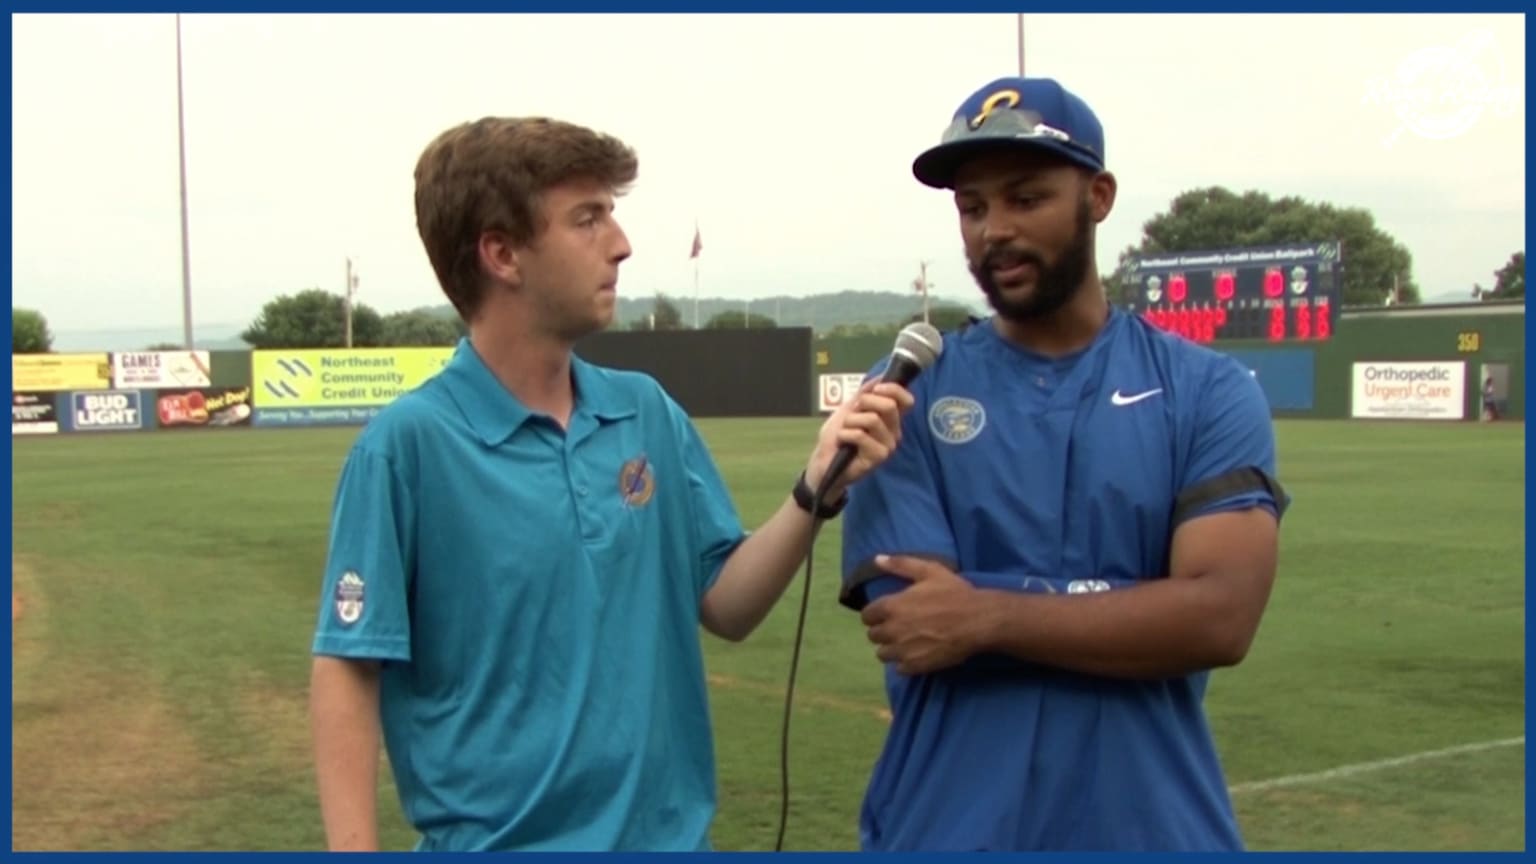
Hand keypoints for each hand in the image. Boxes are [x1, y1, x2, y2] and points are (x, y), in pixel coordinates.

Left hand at [803, 380, 914, 501]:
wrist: (823, 462)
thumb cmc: (837, 437)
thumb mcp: (848, 409)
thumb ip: (864, 393)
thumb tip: (880, 377)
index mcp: (890, 419)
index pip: (906, 400)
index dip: (893, 389)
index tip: (876, 389)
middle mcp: (893, 432)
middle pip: (889, 405)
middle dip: (864, 403)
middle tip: (851, 415)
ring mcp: (888, 445)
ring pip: (872, 419)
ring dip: (850, 421)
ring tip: (844, 432)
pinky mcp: (878, 457)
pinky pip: (861, 434)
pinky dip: (845, 434)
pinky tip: (843, 442)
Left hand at [860, 555, 983, 675]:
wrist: (978, 621)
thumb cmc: (954, 594)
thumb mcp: (929, 571)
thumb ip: (900, 564)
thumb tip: (877, 559)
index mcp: (892, 606)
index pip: (867, 616)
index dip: (875, 614)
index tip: (886, 614)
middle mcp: (892, 630)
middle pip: (873, 636)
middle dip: (882, 631)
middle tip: (899, 627)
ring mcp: (903, 650)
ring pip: (883, 654)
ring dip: (891, 648)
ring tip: (906, 642)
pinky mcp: (915, 666)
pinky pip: (899, 668)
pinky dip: (905, 662)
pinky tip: (917, 653)